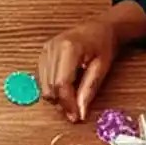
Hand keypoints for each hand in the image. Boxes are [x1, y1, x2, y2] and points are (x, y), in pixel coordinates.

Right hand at [37, 1, 145, 122]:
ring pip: (42, 84)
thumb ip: (89, 89)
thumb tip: (81, 112)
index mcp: (69, 49)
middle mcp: (52, 48)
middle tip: (75, 113)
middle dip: (61, 103)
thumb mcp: (102, 67)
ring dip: (55, 97)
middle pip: (49, 85)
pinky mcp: (43, 53)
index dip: (67, 103)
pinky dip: (51, 87)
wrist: (100, 27)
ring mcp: (45, 50)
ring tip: (71, 102)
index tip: (76, 116)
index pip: (62, 83)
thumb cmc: (104, 44)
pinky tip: (64, 89)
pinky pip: (41, 77)